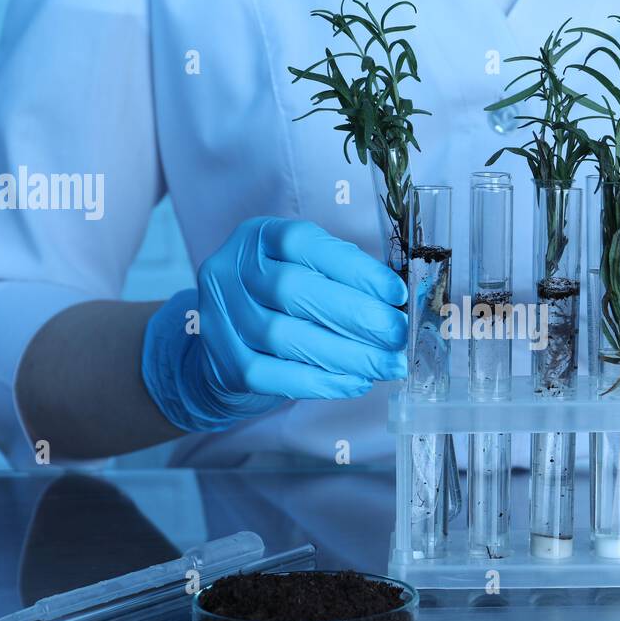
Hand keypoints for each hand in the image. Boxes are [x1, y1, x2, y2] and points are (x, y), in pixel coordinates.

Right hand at [142, 217, 407, 431]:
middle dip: (355, 315)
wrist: (227, 350)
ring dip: (346, 354)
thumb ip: (343, 279)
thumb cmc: (282, 305)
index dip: (353, 268)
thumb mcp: (305, 273)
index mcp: (258, 237)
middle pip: (293, 289)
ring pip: (284, 335)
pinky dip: (322, 381)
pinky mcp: (225, 364)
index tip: (395, 294)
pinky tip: (355, 383)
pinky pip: (276, 375)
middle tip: (397, 336)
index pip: (303, 242)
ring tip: (386, 365)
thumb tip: (398, 303)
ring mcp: (221, 318)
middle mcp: (231, 270)